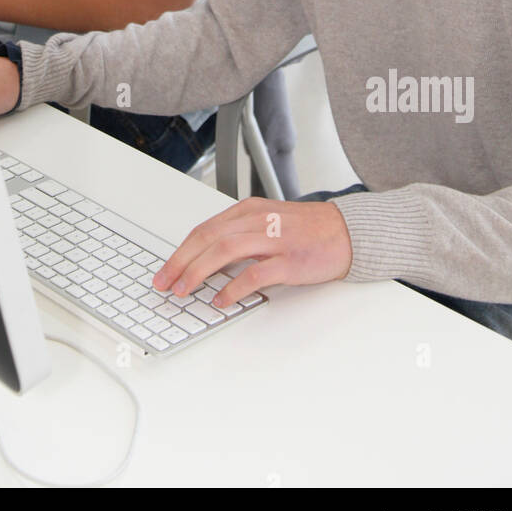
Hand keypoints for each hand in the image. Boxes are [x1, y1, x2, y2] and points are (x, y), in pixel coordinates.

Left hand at [153, 197, 352, 307]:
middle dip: (180, 262)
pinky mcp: (289, 260)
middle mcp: (256, 220)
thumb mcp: (266, 223)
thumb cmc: (306, 230)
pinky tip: (221, 299)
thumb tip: (207, 262)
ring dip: (199, 272)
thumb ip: (238, 236)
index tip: (166, 270)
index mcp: (248, 211)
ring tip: (185, 290)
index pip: (204, 229)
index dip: (180, 251)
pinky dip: (233, 288)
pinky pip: (254, 274)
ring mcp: (273, 239)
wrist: (346, 232)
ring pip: (224, 250)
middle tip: (165, 283)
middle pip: (207, 238)